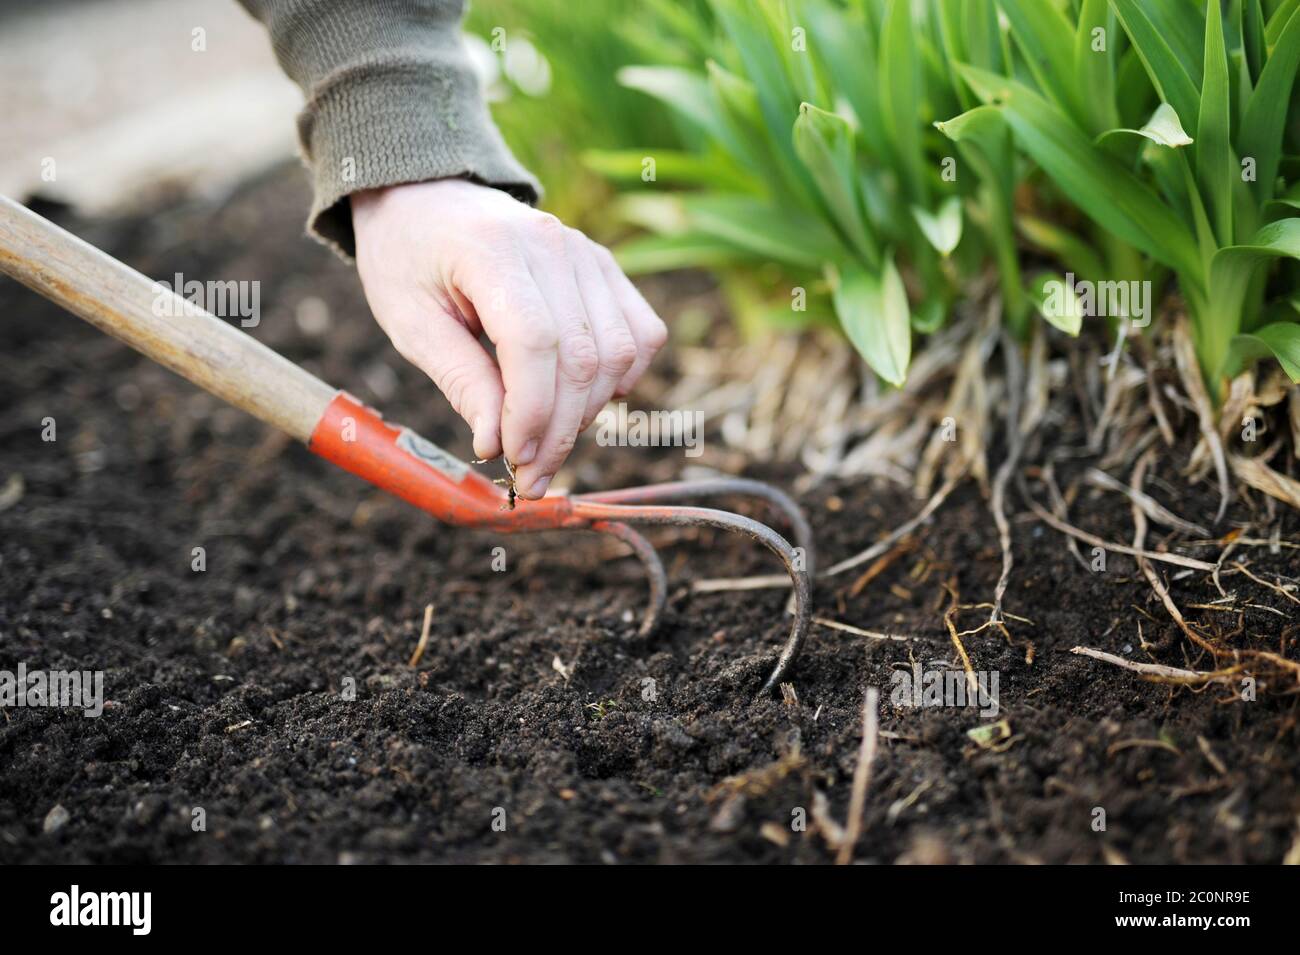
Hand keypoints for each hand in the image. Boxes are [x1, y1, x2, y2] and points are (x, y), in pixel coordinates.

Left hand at [351, 179, 666, 498]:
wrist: (427, 196)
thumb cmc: (410, 260)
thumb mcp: (410, 322)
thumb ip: (460, 380)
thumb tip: (495, 445)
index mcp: (492, 250)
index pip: (534, 342)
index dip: (531, 411)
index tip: (511, 459)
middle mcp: (552, 244)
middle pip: (582, 357)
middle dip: (559, 431)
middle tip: (529, 477)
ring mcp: (587, 253)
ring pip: (618, 353)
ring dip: (588, 413)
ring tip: (547, 441)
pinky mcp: (605, 267)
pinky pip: (640, 334)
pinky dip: (622, 378)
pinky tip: (584, 401)